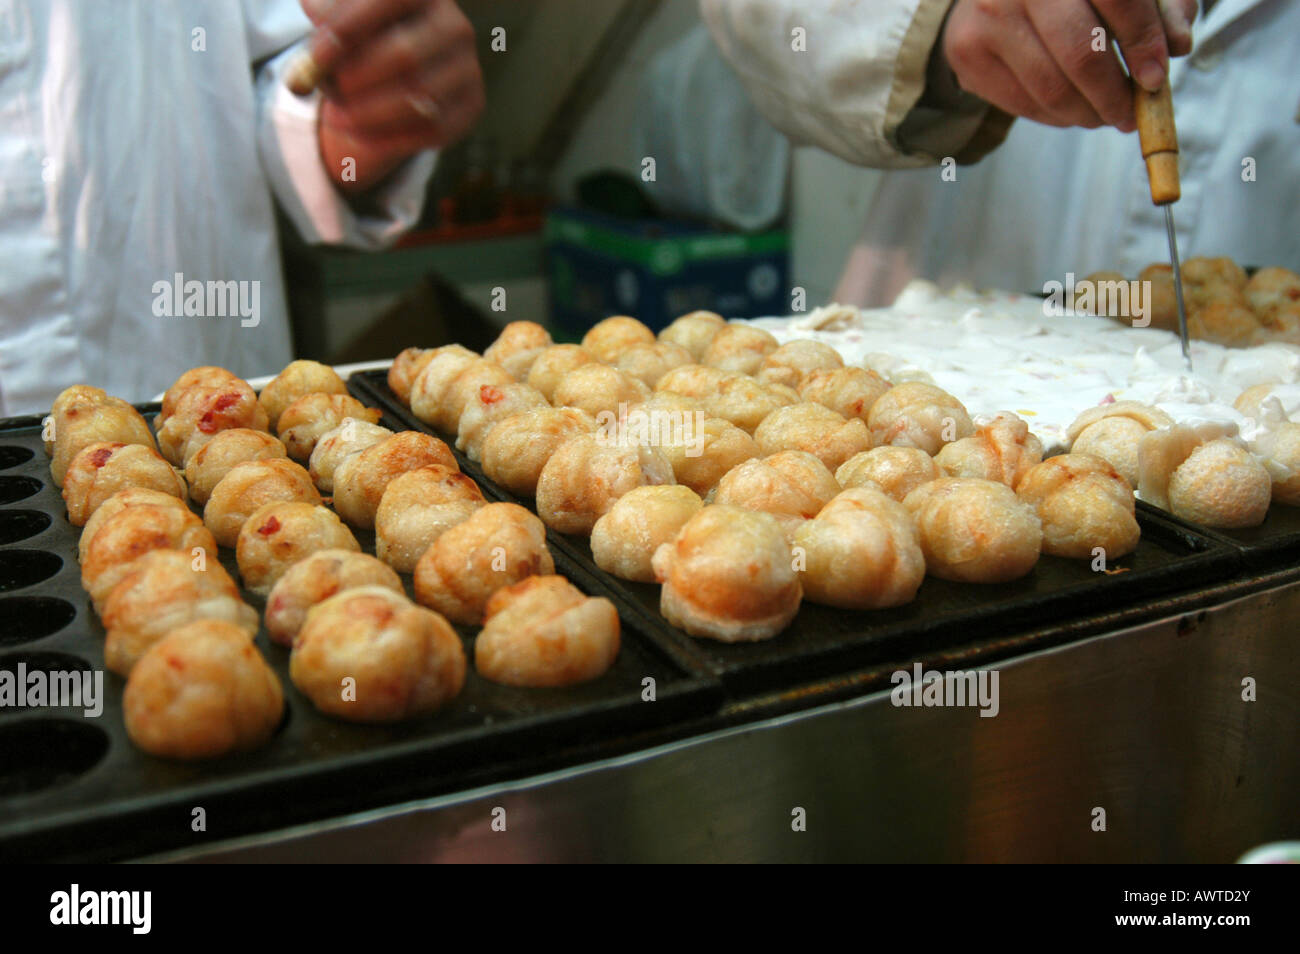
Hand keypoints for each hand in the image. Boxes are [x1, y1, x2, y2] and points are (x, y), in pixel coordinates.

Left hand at [303, 0, 485, 191]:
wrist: (406, 69)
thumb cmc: (368, 34)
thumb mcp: (345, 16)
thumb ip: (329, 13)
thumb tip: (316, 13)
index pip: (389, 1)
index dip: (350, 27)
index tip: (316, 55)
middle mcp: (455, 27)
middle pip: (406, 54)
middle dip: (358, 78)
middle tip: (326, 91)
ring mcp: (467, 70)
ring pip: (418, 99)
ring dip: (368, 113)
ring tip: (334, 117)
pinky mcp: (469, 108)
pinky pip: (428, 131)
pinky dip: (386, 137)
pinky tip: (355, 133)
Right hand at [938, 0, 1196, 131]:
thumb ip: (1159, 5)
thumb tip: (1178, 46)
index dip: (1143, 42)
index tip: (1157, 79)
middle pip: (1080, 54)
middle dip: (1114, 95)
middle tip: (1131, 114)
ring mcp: (987, 18)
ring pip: (1051, 88)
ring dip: (1088, 113)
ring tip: (1105, 114)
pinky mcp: (967, 53)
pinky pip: (1022, 103)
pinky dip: (1056, 116)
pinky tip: (1072, 107)